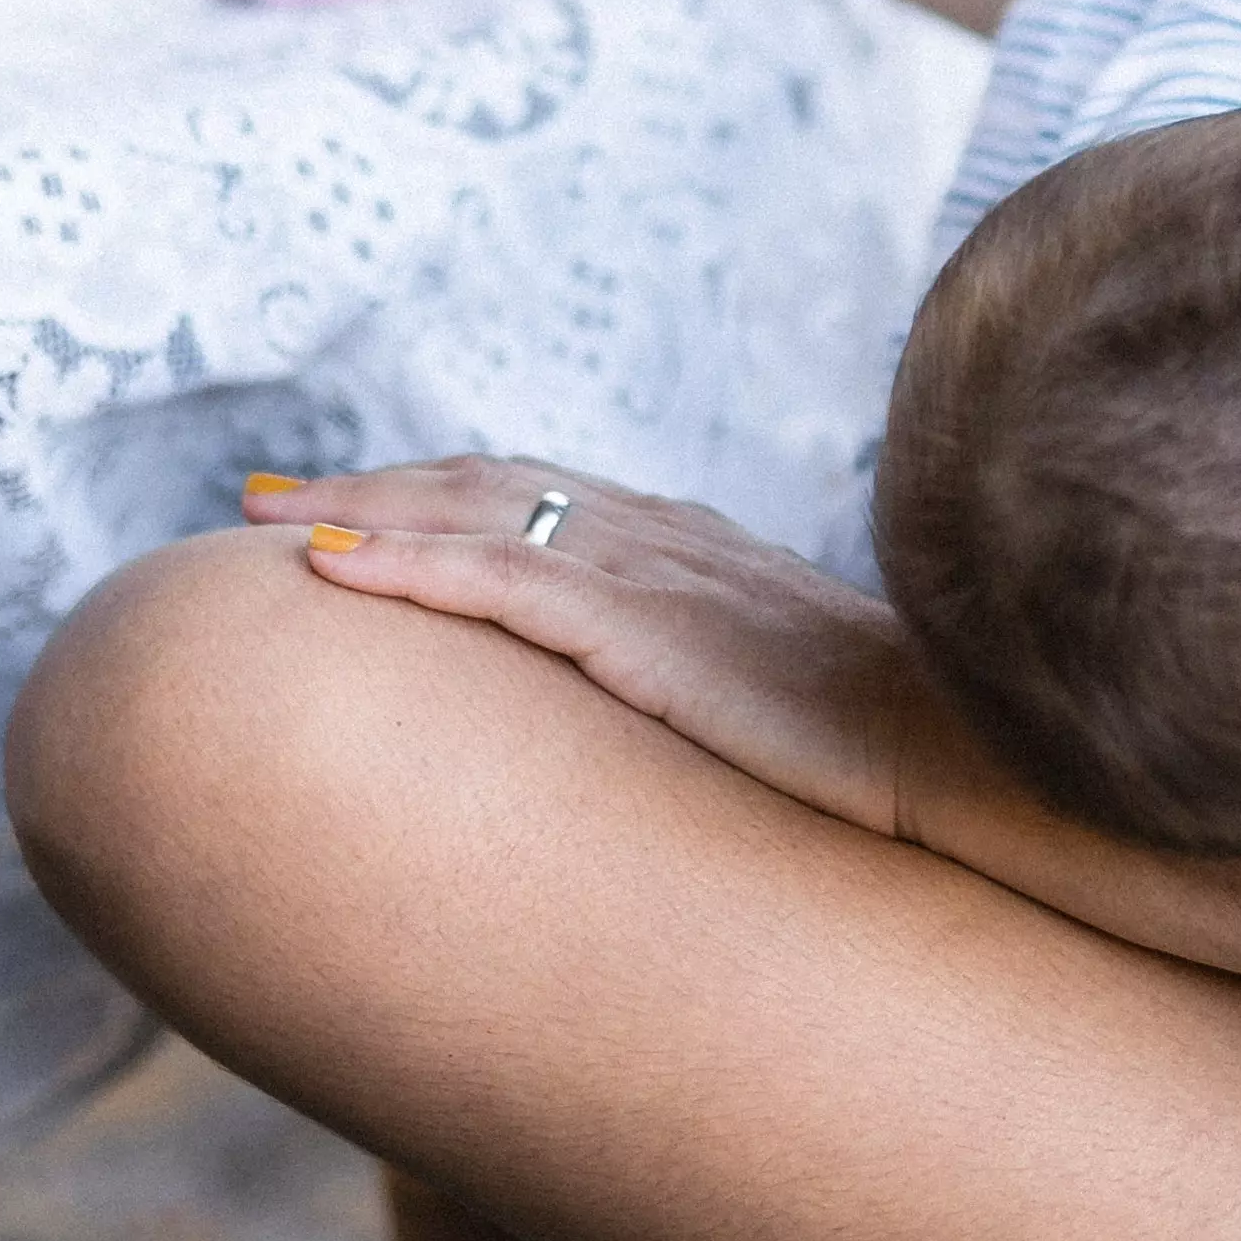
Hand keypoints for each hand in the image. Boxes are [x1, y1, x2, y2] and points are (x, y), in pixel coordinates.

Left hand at [248, 459, 915, 837]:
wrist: (977, 756)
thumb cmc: (902, 756)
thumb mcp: (789, 710)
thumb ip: (721, 696)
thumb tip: (681, 749)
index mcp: (697, 551)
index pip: (543, 497)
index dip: (440, 495)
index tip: (353, 506)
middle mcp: (665, 539)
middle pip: (486, 484)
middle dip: (373, 485)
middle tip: (266, 500)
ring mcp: (654, 577)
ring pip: (471, 515)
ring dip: (358, 511)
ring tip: (264, 523)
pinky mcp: (646, 629)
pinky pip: (494, 582)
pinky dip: (401, 566)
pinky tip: (325, 569)